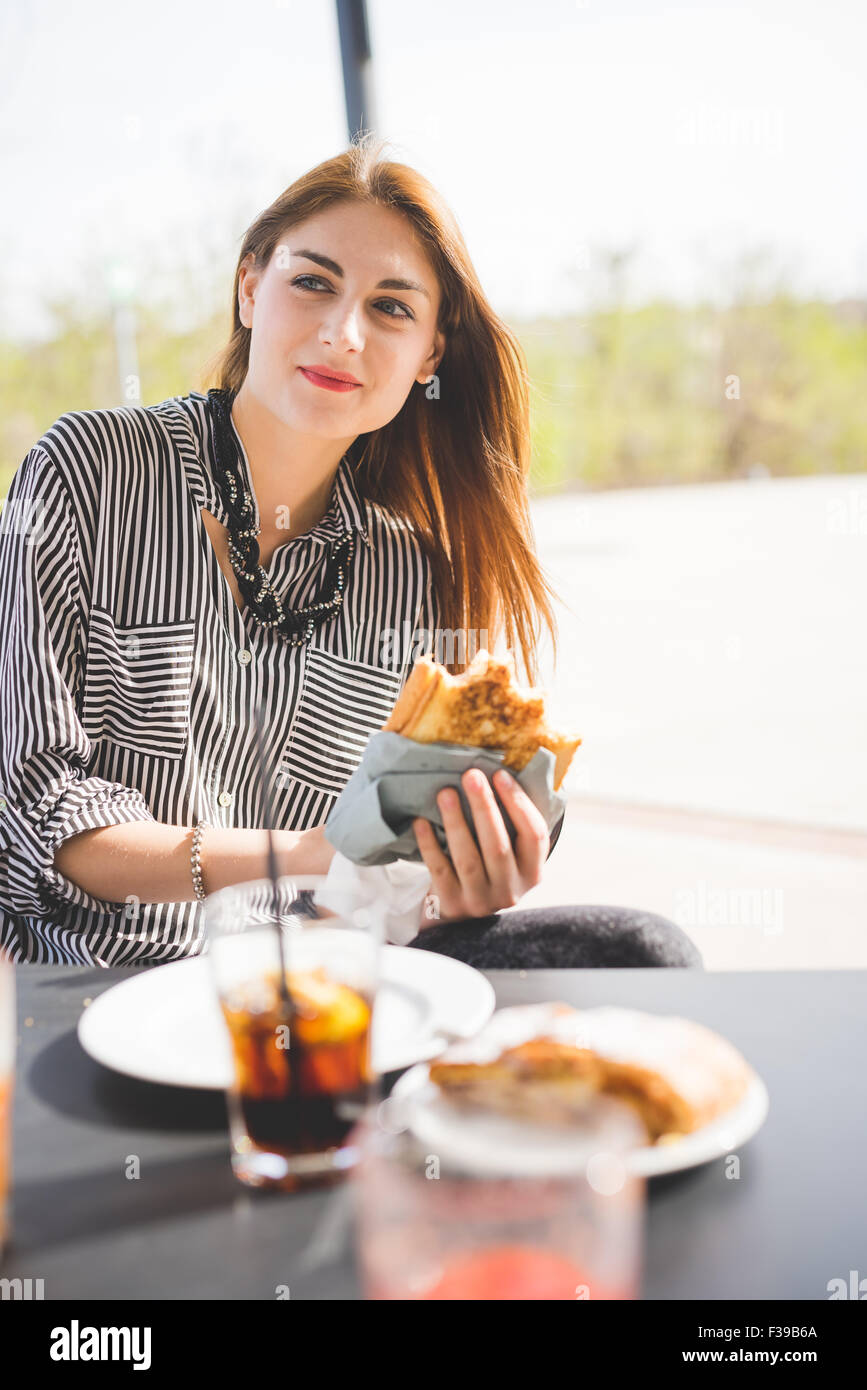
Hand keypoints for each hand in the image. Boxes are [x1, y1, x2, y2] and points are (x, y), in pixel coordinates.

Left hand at [412, 768, 548, 923]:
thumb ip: (512, 823)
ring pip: (468, 859)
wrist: (463, 915)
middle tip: (471, 776)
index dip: (518, 803)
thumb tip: (497, 771)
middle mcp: (510, 890)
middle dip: (484, 807)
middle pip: (499, 846)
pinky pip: (439, 870)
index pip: (534, 835)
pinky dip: (430, 844)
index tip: (500, 774)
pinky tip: (421, 822)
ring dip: (456, 822)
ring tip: (445, 793)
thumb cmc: (488, 867)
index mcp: (532, 871)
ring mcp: (481, 900)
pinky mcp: (452, 904)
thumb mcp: (510, 853)